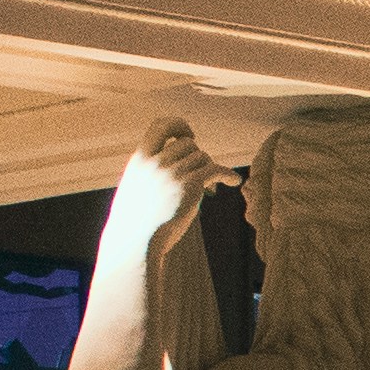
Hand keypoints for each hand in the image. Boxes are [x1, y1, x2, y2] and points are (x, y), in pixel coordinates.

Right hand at [113, 117, 234, 252]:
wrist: (136, 244)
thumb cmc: (136, 224)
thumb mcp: (134, 190)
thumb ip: (149, 174)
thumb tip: (168, 168)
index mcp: (139, 160)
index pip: (159, 126)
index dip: (177, 125)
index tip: (188, 134)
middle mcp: (155, 163)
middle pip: (188, 144)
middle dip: (198, 155)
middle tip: (201, 172)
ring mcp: (172, 174)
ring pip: (202, 157)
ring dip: (209, 169)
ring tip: (210, 186)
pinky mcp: (189, 187)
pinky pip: (216, 170)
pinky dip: (228, 174)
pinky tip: (234, 181)